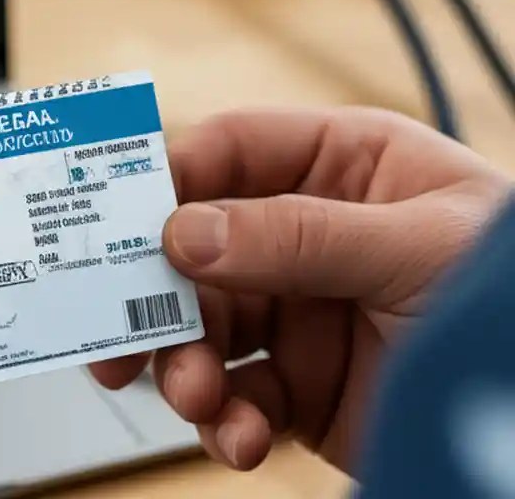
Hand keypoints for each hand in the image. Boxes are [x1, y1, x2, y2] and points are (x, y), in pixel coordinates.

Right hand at [89, 108, 510, 472]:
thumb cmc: (511, 295)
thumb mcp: (416, 249)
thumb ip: (300, 236)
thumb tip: (186, 233)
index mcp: (342, 167)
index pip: (232, 153)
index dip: (168, 179)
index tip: (116, 220)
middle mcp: (308, 236)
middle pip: (196, 252)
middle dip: (157, 296)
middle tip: (119, 331)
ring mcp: (300, 314)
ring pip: (203, 331)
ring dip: (184, 366)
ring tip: (195, 396)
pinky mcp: (301, 388)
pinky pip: (237, 399)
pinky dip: (226, 423)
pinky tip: (242, 438)